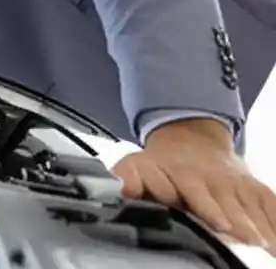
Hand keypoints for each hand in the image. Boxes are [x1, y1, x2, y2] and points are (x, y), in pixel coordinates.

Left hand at [112, 117, 275, 253]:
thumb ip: (129, 177)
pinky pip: (271, 205)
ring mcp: (239, 185)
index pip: (200, 195)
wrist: (190, 138)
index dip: (211, 210)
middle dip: (242, 226)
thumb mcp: (138, 164)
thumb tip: (123, 187)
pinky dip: (274, 221)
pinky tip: (275, 240)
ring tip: (267, 246)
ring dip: (263, 228)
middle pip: (233, 207)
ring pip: (255, 208)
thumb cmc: (163, 162)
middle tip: (251, 243)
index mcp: (187, 176)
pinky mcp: (257, 189)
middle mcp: (216, 180)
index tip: (222, 225)